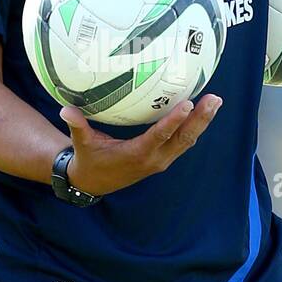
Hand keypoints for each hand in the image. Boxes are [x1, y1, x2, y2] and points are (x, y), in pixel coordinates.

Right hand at [60, 93, 222, 195]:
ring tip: (215, 102)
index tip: (188, 104)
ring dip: (202, 122)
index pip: (159, 136)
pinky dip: (194, 127)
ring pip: (187, 140)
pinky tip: (202, 111)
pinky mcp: (163, 159)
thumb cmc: (89, 159)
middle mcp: (154, 159)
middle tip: (214, 99)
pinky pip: (182, 142)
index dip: (174, 120)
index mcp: (136, 154)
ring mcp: (161, 160)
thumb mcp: (82, 143)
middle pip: (182, 138)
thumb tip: (65, 109)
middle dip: (199, 119)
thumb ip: (77, 126)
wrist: (94, 182)